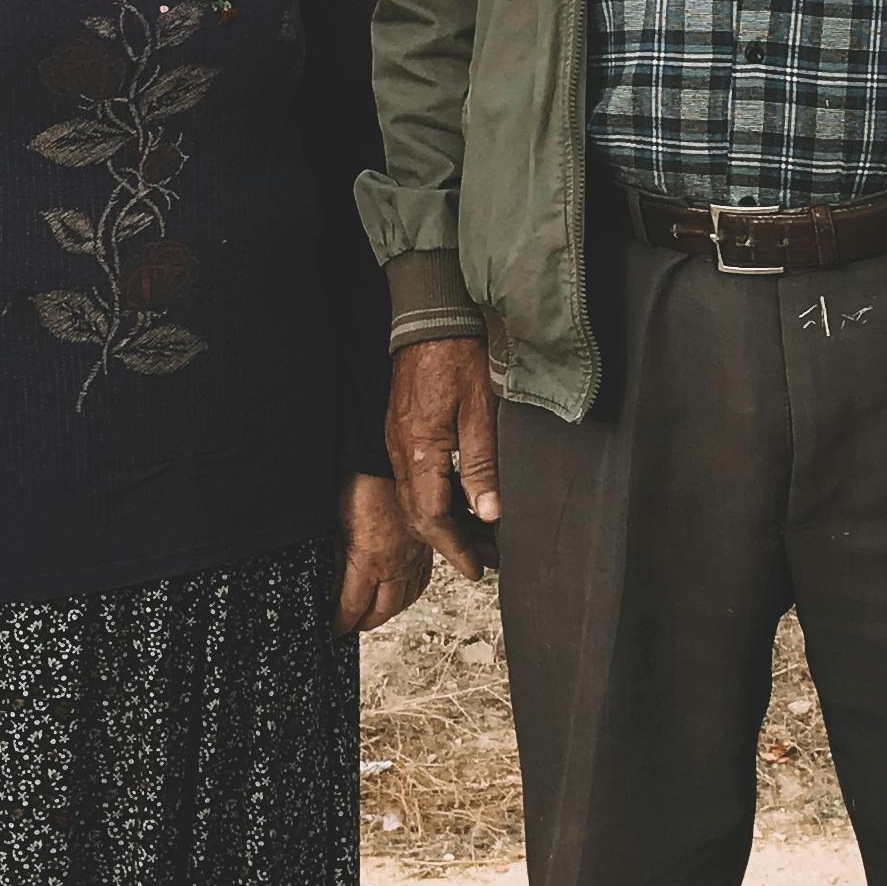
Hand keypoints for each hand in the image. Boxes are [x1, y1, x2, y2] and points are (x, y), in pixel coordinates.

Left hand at [336, 471, 430, 635]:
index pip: (353, 607)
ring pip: (405, 599)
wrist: (386, 458)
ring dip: (388, 611)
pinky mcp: (425, 545)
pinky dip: (410, 591)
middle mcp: (396, 565)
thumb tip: (334, 583)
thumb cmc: (358, 482)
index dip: (341, 623)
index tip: (334, 629)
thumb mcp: (336, 526)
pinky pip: (422, 579)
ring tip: (374, 613)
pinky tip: (403, 589)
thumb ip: (338, 558)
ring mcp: (414, 556)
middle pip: (382, 611)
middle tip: (352, 625)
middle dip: (364, 623)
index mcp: (369, 562)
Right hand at [386, 337, 500, 577]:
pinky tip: (461, 500)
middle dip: (449, 543)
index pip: (432, 518)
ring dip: (444, 523)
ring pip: (416, 499)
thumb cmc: (457, 355)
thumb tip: (489, 513)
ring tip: (478, 537)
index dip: (455, 548)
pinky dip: (437, 498)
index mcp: (419, 451)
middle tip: (481, 560)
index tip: (476, 567)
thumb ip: (481, 466)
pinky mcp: (401, 430)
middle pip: (419, 516)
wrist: (430, 317)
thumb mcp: (481, 413)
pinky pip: (415, 478)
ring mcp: (397, 441)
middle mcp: (402, 452)